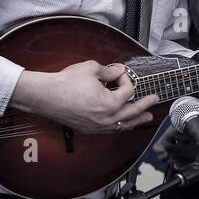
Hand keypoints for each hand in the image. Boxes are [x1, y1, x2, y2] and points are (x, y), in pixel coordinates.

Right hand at [10, 60, 158, 133]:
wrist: (44, 96)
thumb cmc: (65, 83)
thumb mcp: (91, 69)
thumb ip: (110, 70)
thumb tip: (119, 71)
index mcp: (109, 104)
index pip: (128, 91)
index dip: (126, 79)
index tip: (119, 73)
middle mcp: (106, 118)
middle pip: (132, 112)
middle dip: (145, 105)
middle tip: (154, 100)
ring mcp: (97, 126)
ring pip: (123, 125)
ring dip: (136, 120)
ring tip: (146, 118)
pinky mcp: (89, 129)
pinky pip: (110, 130)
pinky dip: (120, 126)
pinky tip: (123, 124)